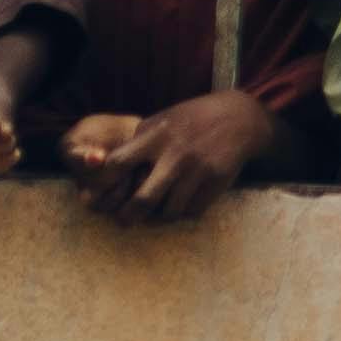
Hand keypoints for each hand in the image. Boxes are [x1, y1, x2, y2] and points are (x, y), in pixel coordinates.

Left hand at [66, 88, 274, 222]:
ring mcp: (196, 171)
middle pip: (142, 199)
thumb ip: (138, 142)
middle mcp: (174, 155)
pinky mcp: (214, 184)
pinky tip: (180, 204)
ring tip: (154, 215)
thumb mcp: (162, 120)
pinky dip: (183, 212)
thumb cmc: (192, 119)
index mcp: (155, 135)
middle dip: (128, 217)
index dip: (105, 181)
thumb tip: (109, 168)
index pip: (118, 163)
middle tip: (123, 221)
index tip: (101, 191)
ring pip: (169, 212)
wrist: (239, 119)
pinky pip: (191, 211)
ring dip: (158, 217)